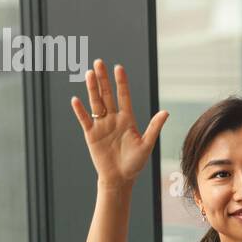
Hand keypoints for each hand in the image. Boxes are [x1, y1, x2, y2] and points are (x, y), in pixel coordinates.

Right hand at [70, 59, 168, 186]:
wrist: (120, 178)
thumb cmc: (135, 163)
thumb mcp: (147, 144)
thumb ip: (154, 127)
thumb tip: (166, 112)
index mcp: (127, 119)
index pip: (123, 96)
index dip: (121, 82)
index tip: (118, 68)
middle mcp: (113, 119)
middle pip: (107, 95)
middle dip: (103, 79)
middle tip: (99, 62)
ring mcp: (101, 125)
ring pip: (95, 103)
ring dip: (92, 89)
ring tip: (89, 73)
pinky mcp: (91, 134)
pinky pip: (85, 120)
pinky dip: (80, 110)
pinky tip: (76, 99)